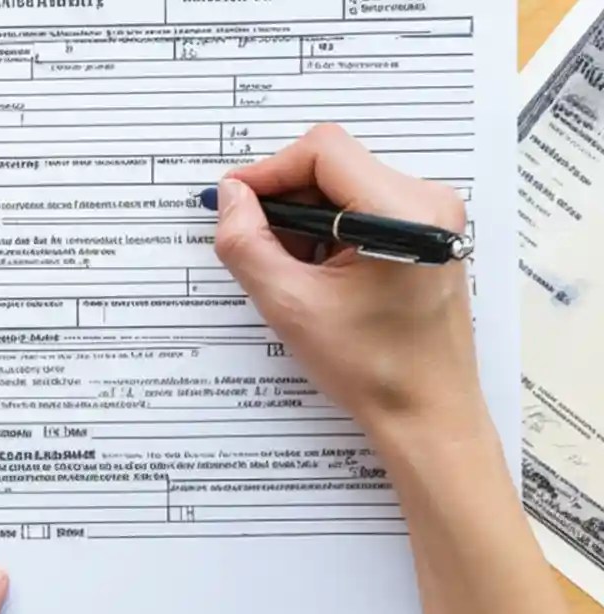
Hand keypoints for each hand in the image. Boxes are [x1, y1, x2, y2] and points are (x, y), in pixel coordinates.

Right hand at [214, 124, 485, 435]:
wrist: (427, 414)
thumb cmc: (371, 369)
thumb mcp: (290, 305)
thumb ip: (247, 243)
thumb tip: (230, 198)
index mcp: (404, 211)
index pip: (323, 151)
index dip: (269, 171)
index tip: (233, 203)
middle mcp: (427, 202)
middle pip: (333, 166)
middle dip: (286, 203)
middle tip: (258, 249)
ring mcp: (431, 217)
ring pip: (344, 188)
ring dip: (305, 221)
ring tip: (293, 274)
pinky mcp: (426, 234)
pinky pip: (363, 209)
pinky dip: (329, 233)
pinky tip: (318, 277)